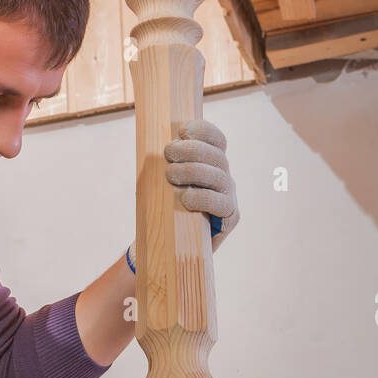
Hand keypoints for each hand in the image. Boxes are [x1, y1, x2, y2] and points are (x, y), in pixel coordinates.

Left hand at [163, 119, 238, 251]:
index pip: (217, 140)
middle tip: (168, 152)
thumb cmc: (163, 208)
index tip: (182, 131)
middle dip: (192, 150)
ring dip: (193, 171)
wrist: (168, 246)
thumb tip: (148, 141)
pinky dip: (203, 199)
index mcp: (212, 163)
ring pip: (219, 177)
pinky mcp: (229, 218)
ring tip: (170, 174)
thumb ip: (164, 163)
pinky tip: (186, 199)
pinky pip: (221, 204)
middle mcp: (224, 177)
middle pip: (217, 156)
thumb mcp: (161, 181)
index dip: (203, 131)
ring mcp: (229, 197)